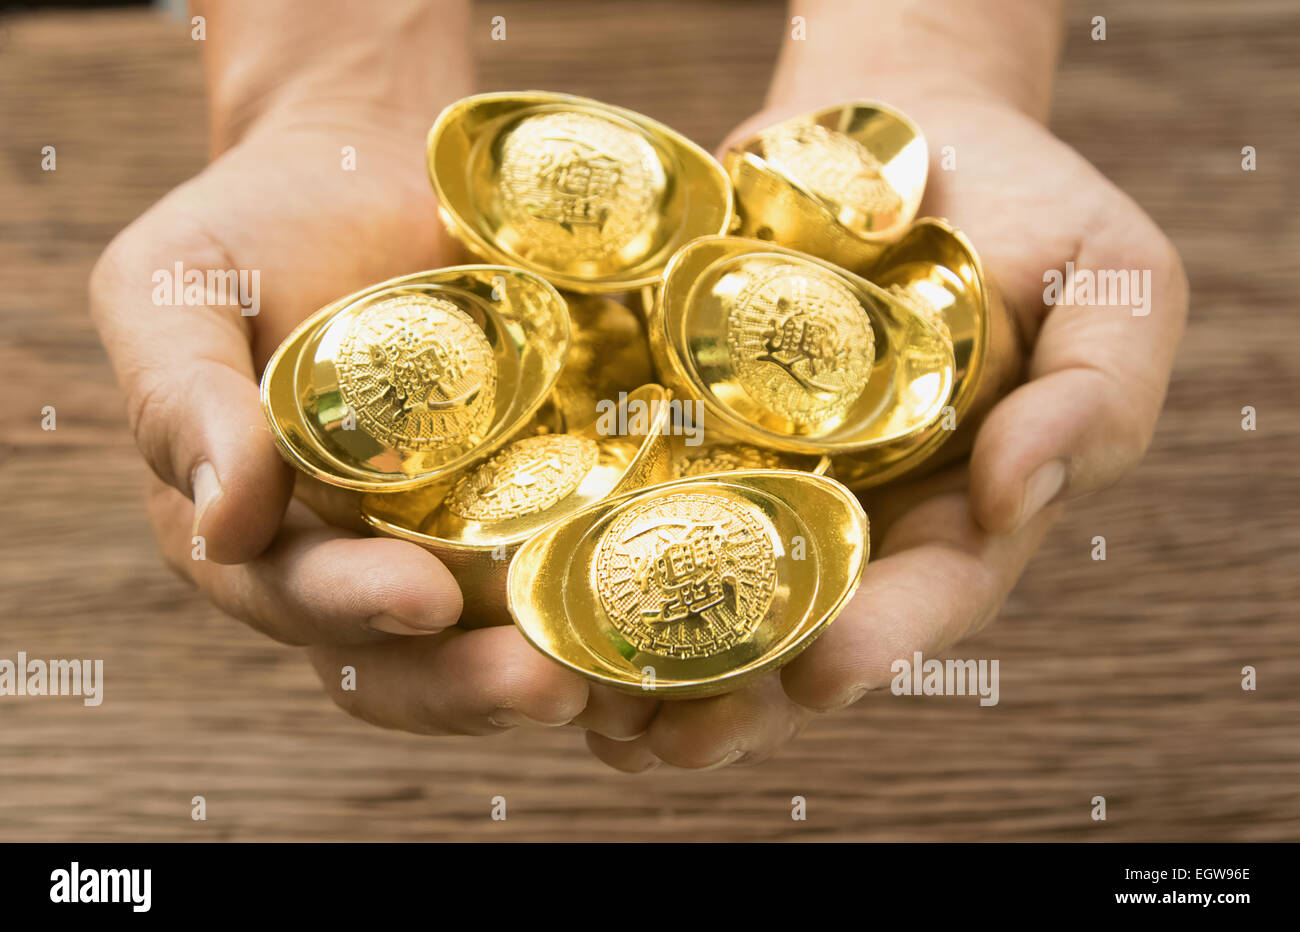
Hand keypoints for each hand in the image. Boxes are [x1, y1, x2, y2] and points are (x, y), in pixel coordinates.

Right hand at [89, 0, 659, 740]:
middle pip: (410, 660)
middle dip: (473, 684)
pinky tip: (681, 620)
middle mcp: (361, 563)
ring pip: (502, 641)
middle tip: (551, 688)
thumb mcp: (177, 291)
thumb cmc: (257, 230)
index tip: (423, 597)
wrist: (372, 172)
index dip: (354, 610)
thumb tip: (224, 525)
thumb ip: (181, 400)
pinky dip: (622, 607)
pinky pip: (579, 571)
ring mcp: (458, 541)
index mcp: (262, 536)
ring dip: (565, 671)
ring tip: (628, 682)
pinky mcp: (540, 502)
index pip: (299, 603)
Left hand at [584, 85, 1186, 771]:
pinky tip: (529, 593)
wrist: (900, 122)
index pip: (925, 594)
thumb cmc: (1028, 208)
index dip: (878, 639)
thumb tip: (1022, 495)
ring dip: (645, 654)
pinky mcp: (684, 420)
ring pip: (701, 583)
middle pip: (794, 622)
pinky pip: (633, 490)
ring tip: (587, 710)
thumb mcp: (1112, 281)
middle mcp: (853, 513)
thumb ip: (1098, 394)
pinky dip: (583, 541)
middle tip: (668, 738)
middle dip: (736, 690)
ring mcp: (761, 471)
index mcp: (957, 508)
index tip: (823, 677)